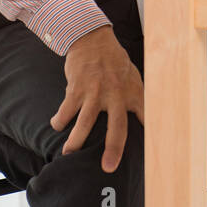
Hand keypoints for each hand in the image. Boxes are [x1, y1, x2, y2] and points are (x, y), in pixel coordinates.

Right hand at [51, 26, 144, 171]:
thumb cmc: (115, 62)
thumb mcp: (133, 78)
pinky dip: (59, 120)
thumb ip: (138, 99)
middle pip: (117, 126)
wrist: (93, 39)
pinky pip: (66, 110)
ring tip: (69, 155)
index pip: (145, 115)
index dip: (149, 133)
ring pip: (85, 122)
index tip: (149, 155)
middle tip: (108, 167)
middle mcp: (116, 94)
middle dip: (113, 148)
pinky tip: (56, 125)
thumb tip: (146, 122)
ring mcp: (95, 91)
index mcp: (132, 92)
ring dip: (76, 141)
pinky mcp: (76, 88)